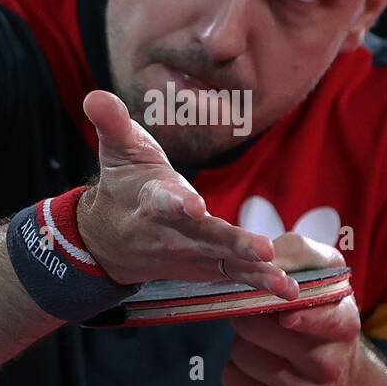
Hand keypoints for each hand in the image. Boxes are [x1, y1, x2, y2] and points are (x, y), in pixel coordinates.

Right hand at [76, 90, 298, 298]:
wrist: (108, 241)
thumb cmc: (122, 186)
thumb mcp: (117, 151)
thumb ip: (112, 123)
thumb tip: (95, 96)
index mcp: (152, 200)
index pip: (165, 202)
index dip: (179, 203)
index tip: (194, 206)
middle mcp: (173, 233)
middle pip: (207, 238)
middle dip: (235, 244)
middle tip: (264, 250)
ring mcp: (191, 254)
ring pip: (225, 262)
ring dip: (255, 271)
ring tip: (283, 281)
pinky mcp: (206, 266)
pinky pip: (235, 275)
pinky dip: (261, 282)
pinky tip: (290, 290)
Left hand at [221, 232, 365, 385]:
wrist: (337, 379)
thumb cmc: (319, 312)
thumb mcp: (321, 275)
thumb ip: (297, 254)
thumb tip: (263, 251)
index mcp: (344, 325)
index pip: (328, 321)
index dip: (305, 318)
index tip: (287, 316)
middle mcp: (331, 365)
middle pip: (261, 330)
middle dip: (248, 312)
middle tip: (255, 310)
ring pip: (241, 353)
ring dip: (241, 340)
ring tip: (261, 340)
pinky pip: (231, 380)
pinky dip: (234, 368)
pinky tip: (256, 366)